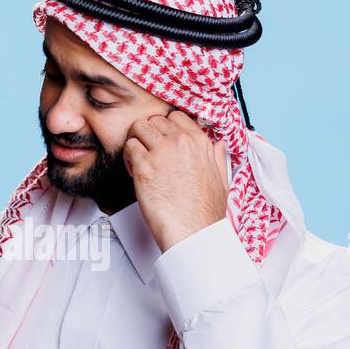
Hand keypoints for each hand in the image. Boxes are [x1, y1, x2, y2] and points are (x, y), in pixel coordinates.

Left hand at [123, 108, 228, 251]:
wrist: (193, 232)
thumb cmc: (205, 212)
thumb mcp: (222, 180)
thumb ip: (218, 157)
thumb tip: (219, 144)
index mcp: (200, 143)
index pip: (176, 116)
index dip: (165, 127)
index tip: (162, 142)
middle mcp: (181, 142)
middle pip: (155, 120)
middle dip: (148, 134)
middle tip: (148, 153)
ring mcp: (162, 152)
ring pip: (139, 128)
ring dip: (136, 142)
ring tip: (139, 161)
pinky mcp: (145, 167)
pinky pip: (129, 147)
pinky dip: (128, 158)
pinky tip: (134, 172)